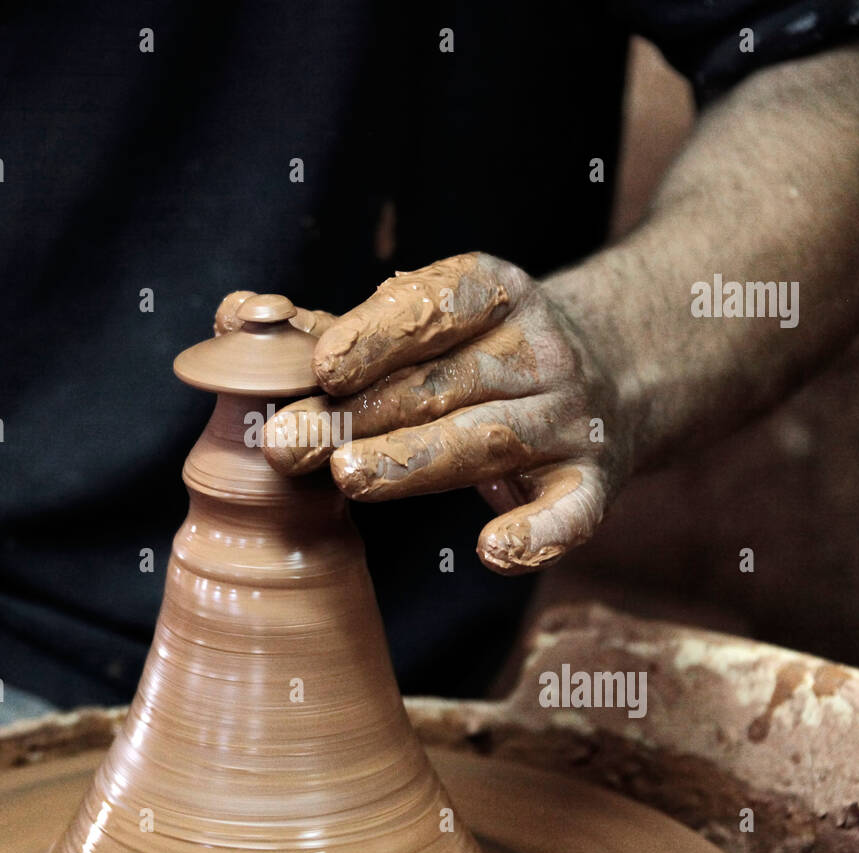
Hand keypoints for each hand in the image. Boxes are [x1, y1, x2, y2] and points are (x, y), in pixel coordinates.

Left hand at [257, 252, 638, 574]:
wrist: (625, 366)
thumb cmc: (483, 347)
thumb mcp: (433, 318)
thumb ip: (337, 325)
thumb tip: (232, 317)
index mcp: (498, 295)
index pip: (441, 304)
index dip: (382, 333)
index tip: (324, 365)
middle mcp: (540, 351)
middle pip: (444, 383)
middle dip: (360, 413)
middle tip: (286, 443)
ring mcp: (570, 418)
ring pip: (489, 439)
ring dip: (416, 460)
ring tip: (348, 477)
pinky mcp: (593, 481)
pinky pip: (573, 511)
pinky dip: (540, 534)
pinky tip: (494, 552)